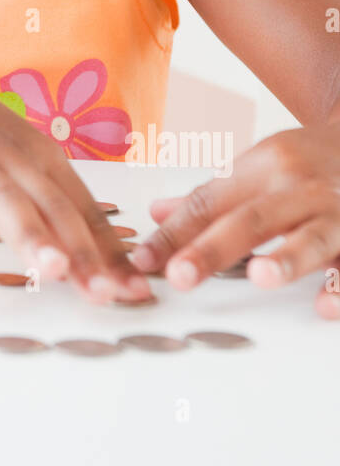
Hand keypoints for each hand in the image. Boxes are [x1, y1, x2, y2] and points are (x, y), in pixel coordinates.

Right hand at [0, 49, 152, 303]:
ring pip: (2, 200)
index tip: (139, 292)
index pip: (83, 211)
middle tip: (105, 294)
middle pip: (53, 207)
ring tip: (51, 271)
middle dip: (81, 251)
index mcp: (40, 159)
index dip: (110, 251)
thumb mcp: (15, 161)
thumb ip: (46, 204)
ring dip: (28, 235)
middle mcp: (11, 156)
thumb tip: (89, 262)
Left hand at [130, 124, 339, 317]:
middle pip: (252, 219)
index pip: (210, 201)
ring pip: (313, 237)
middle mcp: (302, 187)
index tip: (143, 259)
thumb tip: (157, 212)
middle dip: (213, 248)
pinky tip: (324, 306)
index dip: (174, 232)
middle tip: (179, 275)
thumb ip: (214, 194)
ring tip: (261, 275)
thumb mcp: (264, 163)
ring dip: (287, 257)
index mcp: (268, 166)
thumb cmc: (313, 159)